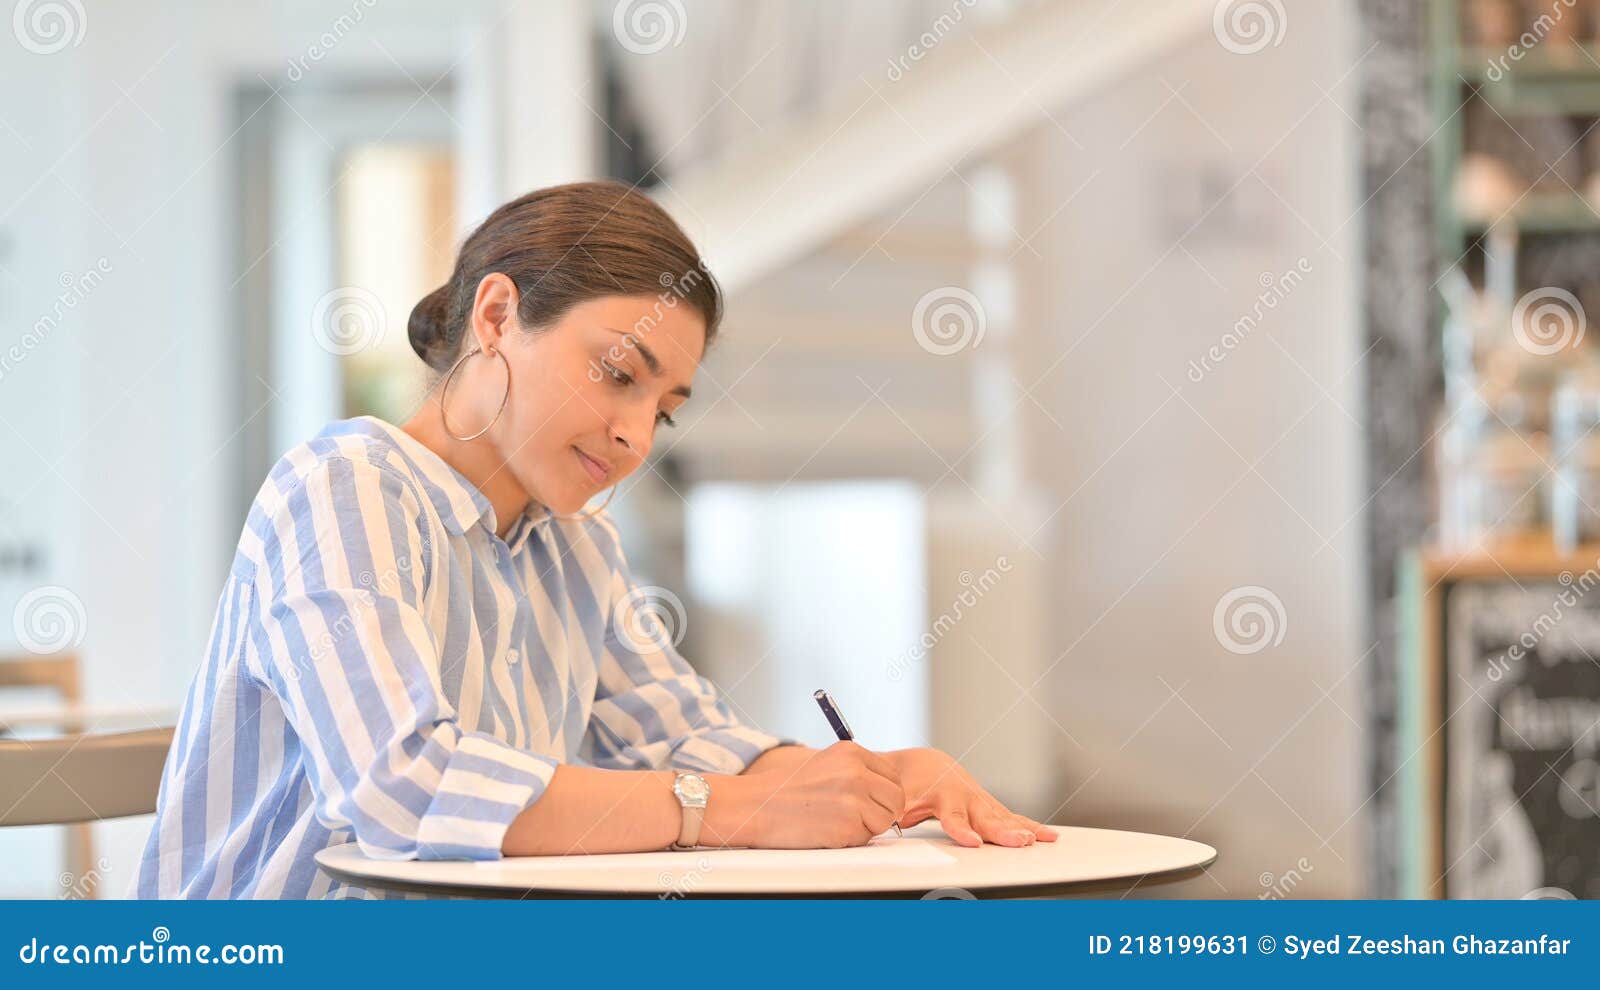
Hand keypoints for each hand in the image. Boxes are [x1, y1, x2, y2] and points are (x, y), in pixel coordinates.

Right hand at [711, 741, 905, 848]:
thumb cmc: (788, 789)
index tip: (874, 803)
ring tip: (837, 822)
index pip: (893, 777)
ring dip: (867, 828)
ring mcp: (854, 799)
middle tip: (860, 818)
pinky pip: (865, 839)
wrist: (756, 805)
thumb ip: (859, 772)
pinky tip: (827, 830)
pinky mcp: (848, 826)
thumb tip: (890, 792)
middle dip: (883, 813)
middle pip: (896, 800)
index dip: (886, 794)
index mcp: (852, 753)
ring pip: (885, 821)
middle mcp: (856, 772)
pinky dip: (850, 840)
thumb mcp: (827, 764)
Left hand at [886, 747, 1057, 847]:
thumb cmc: (906, 782)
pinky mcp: (986, 805)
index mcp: (941, 794)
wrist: (920, 765)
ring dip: (1023, 828)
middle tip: (1021, 842)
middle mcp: (964, 795)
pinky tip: (1047, 836)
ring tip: (1040, 840)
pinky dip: (1027, 826)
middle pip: (986, 816)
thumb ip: (897, 810)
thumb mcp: (896, 798)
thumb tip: (889, 819)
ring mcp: (978, 799)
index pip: (952, 815)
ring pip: (1003, 815)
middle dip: (1004, 831)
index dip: (962, 829)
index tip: (972, 841)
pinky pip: (1009, 816)